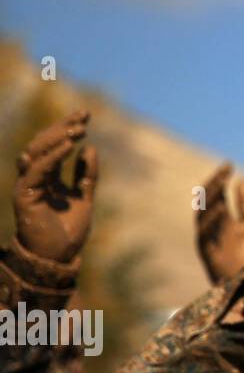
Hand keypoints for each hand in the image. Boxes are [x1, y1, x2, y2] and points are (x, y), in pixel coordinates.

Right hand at [13, 111, 97, 262]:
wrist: (58, 257)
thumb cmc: (69, 230)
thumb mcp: (85, 197)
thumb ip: (87, 175)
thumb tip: (90, 148)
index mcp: (48, 177)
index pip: (55, 145)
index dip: (68, 128)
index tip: (87, 115)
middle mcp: (35, 178)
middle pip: (44, 144)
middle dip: (63, 127)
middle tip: (84, 115)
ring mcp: (28, 185)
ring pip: (36, 152)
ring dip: (57, 138)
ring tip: (78, 129)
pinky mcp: (24, 195)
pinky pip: (36, 171)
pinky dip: (52, 157)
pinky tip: (69, 146)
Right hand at [196, 163, 243, 284]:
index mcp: (221, 221)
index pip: (217, 195)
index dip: (221, 180)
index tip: (230, 164)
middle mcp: (211, 229)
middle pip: (207, 202)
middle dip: (215, 184)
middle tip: (226, 168)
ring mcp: (207, 241)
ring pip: (203, 214)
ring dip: (211, 198)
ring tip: (222, 182)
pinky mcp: (208, 254)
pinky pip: (205, 234)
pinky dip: (212, 220)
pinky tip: (222, 206)